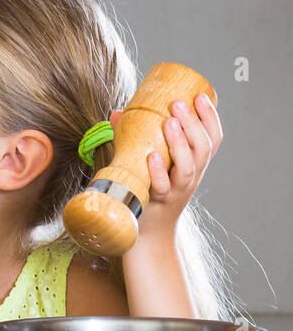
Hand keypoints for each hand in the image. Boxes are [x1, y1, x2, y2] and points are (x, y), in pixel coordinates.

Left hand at [112, 92, 222, 242]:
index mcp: (194, 165)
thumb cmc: (147, 191)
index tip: (199, 96)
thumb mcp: (149, 164)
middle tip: (178, 103)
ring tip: (169, 122)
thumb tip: (117, 112)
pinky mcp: (158, 202)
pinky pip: (162, 186)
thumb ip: (135, 138)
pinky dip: (158, 170)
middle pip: (202, 148)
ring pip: (187, 166)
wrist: (145, 234)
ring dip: (180, 142)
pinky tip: (151, 155)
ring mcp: (176, 191)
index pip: (212, 139)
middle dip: (193, 123)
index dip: (210, 118)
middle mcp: (190, 177)